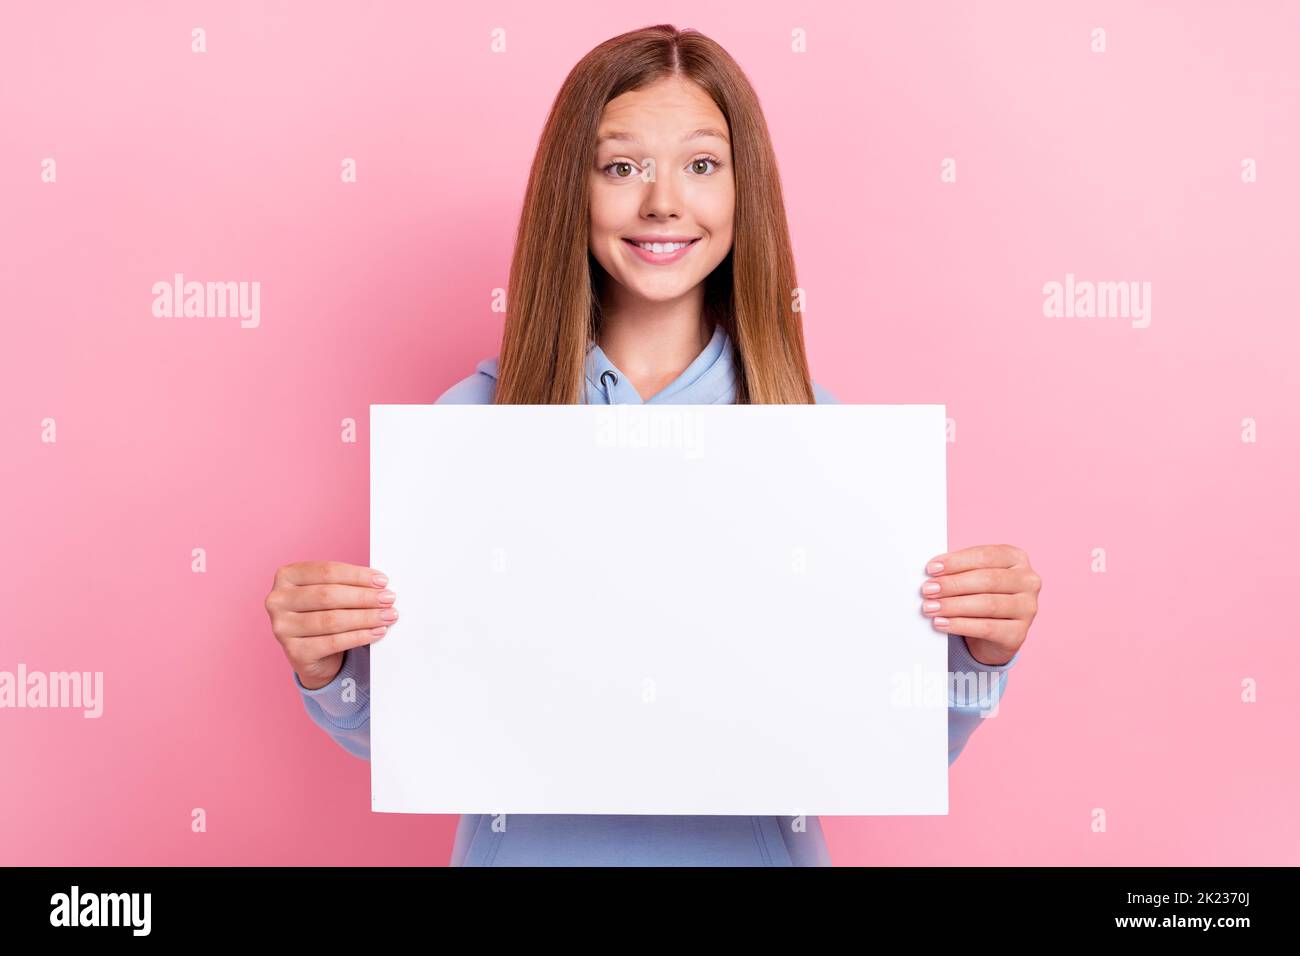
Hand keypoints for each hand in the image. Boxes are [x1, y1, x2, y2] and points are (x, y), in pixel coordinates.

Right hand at [265, 560, 397, 689]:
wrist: (312, 653)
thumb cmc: (323, 614)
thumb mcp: (329, 593)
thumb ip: (347, 585)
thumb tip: (381, 585)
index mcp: (286, 576)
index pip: (326, 571)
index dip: (357, 575)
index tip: (382, 581)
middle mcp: (277, 600)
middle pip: (328, 595)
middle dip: (364, 597)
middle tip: (389, 599)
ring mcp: (281, 627)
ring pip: (332, 620)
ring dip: (365, 617)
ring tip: (388, 616)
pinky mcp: (293, 651)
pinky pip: (333, 642)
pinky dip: (359, 636)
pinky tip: (376, 632)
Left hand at [919, 544, 1039, 665]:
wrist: (992, 635)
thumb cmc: (980, 596)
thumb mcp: (973, 577)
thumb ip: (958, 570)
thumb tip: (932, 571)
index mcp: (1016, 558)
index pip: (985, 556)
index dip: (956, 562)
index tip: (931, 568)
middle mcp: (1028, 581)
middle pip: (987, 580)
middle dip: (953, 584)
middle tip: (928, 590)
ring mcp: (1028, 608)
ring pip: (987, 604)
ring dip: (953, 605)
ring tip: (930, 607)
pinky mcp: (1019, 633)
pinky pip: (987, 628)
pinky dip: (960, 625)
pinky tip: (941, 623)